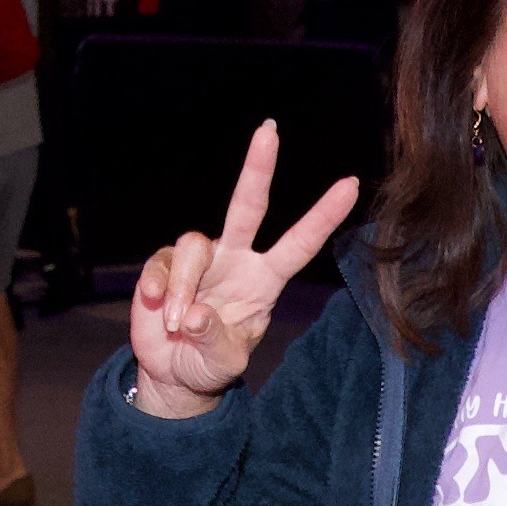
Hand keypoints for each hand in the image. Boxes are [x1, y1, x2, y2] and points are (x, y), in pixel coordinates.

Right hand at [127, 120, 359, 418]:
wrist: (172, 374)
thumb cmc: (209, 364)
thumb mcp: (223, 363)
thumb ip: (215, 340)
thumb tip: (195, 313)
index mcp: (264, 280)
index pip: (299, 244)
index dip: (324, 216)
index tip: (352, 184)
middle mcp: (235, 259)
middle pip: (247, 205)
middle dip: (258, 168)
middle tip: (268, 131)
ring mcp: (200, 260)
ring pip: (193, 247)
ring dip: (182, 288)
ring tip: (176, 325)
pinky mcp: (165, 264)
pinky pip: (161, 262)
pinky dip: (157, 287)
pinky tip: (155, 307)